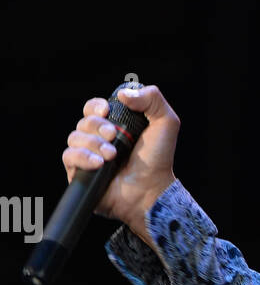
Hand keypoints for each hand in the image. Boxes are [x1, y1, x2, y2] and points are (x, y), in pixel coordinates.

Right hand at [61, 84, 178, 231]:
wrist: (152, 190)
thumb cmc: (158, 159)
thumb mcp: (165, 122)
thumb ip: (152, 99)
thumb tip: (123, 94)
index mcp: (113, 125)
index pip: (93, 108)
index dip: (95, 106)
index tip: (107, 110)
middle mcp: (98, 139)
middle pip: (83, 121)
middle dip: (98, 126)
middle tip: (114, 136)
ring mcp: (88, 156)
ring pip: (74, 137)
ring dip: (94, 143)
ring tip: (112, 155)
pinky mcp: (79, 173)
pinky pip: (68, 156)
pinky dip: (82, 157)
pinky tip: (99, 163)